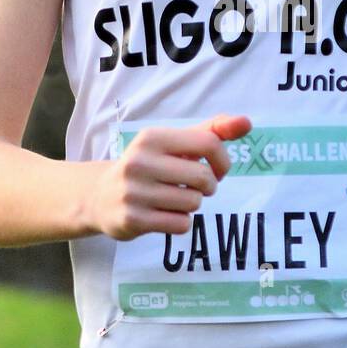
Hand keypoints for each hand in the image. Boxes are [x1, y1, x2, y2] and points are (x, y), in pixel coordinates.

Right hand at [92, 112, 251, 240]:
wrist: (100, 196)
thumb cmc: (149, 166)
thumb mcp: (174, 144)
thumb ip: (211, 131)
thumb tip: (246, 123)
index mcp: (152, 137)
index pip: (208, 144)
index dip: (223, 160)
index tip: (219, 170)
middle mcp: (140, 161)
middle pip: (203, 177)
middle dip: (207, 186)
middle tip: (194, 187)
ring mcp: (134, 191)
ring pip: (193, 203)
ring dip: (192, 204)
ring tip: (174, 199)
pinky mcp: (132, 219)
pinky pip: (180, 224)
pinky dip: (180, 222)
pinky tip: (164, 214)